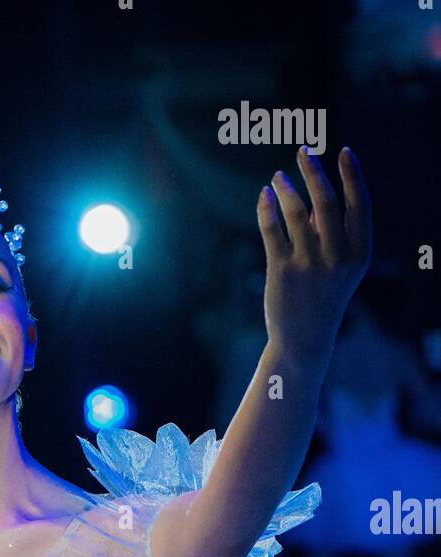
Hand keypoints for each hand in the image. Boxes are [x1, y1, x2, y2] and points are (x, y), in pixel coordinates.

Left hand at [257, 145, 371, 369]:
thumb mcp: (339, 265)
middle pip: (327, 203)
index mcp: (359, 254)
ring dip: (286, 189)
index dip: (353, 176)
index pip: (360, 205)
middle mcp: (337, 258)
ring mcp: (309, 265)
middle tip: (303, 151)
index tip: (344, 151)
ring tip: (278, 177)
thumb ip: (332, 229)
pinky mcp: (282, 271)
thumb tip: (316, 186)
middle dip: (315, 171)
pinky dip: (267, 208)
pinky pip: (272, 230)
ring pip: (296, 213)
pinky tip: (264, 194)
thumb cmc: (324, 294)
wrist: (305, 339)